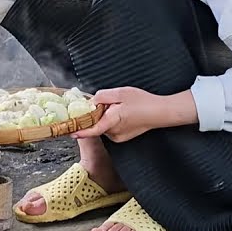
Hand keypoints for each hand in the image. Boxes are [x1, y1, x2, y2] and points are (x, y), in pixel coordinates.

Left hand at [73, 87, 196, 142]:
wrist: (161, 112)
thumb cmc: (143, 102)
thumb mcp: (120, 93)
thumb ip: (102, 96)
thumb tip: (91, 102)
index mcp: (112, 121)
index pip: (92, 130)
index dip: (80, 131)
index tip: (69, 131)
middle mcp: (114, 132)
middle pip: (96, 123)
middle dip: (96, 113)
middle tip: (109, 103)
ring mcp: (119, 136)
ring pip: (103, 124)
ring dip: (105, 116)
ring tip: (120, 107)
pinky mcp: (123, 136)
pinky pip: (110, 127)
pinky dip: (111, 120)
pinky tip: (122, 113)